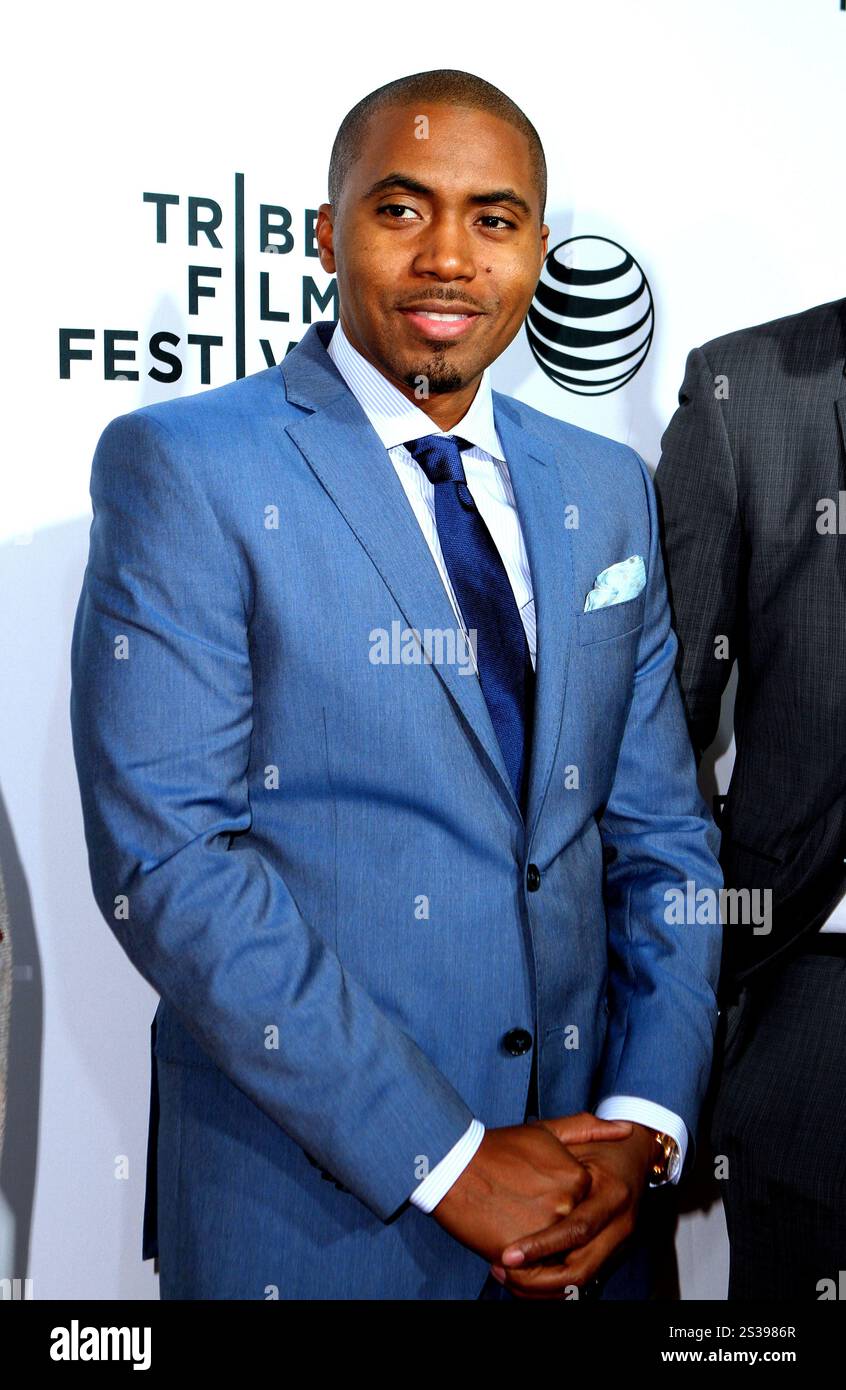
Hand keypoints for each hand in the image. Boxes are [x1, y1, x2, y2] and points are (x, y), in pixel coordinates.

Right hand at [431, 1112, 632, 1264]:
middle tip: (520, 1224)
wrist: (453, 1163)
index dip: (556, 1212)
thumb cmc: (497, 1148)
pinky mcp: (522, 1252)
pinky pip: (533, 1275)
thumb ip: (588, 1129)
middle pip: (569, 1236)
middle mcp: (569, 1206)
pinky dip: (522, 1274)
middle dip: (548, 1237)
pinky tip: (503, 1255)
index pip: (582, 1211)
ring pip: (554, 1258)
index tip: (534, 1203)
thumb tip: (628, 1129)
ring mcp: (547, 1230)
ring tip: (511, 1241)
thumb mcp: (545, 1131)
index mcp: (579, 1179)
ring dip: (537, 1259)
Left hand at [489, 1119, 655, 1298]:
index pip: (577, 1230)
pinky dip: (552, 1285)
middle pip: (580, 1269)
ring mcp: (618, 1244)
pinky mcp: (611, 1254)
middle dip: (538, 1280)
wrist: (636, 1157)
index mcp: (612, 1195)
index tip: (508, 1255)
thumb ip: (560, 1143)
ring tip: (504, 1273)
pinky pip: (582, 1280)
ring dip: (541, 1287)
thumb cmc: (603, 1146)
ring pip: (580, 1283)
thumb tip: (523, 1155)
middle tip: (501, 1270)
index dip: (541, 1246)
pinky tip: (523, 1275)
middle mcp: (620, 1225)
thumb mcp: (583, 1136)